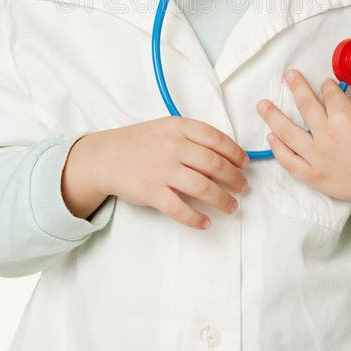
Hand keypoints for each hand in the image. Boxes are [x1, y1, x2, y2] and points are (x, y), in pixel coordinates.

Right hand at [87, 117, 249, 230]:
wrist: (105, 156)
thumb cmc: (140, 143)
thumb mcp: (166, 128)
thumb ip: (192, 137)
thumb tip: (226, 155)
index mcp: (178, 127)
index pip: (216, 139)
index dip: (235, 153)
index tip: (245, 164)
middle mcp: (173, 146)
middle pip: (214, 164)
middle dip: (234, 178)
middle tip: (243, 188)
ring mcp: (162, 170)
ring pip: (203, 187)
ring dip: (222, 199)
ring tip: (231, 206)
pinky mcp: (152, 192)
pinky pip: (180, 209)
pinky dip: (196, 218)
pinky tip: (206, 222)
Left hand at [256, 70, 350, 222]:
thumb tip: (342, 97)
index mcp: (344, 117)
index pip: (328, 94)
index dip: (326, 86)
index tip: (323, 84)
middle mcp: (326, 135)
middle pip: (305, 105)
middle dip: (296, 87)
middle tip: (289, 76)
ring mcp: (317, 157)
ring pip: (288, 132)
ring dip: (273, 116)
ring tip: (262, 105)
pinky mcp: (314, 176)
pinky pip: (290, 162)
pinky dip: (278, 150)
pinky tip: (271, 137)